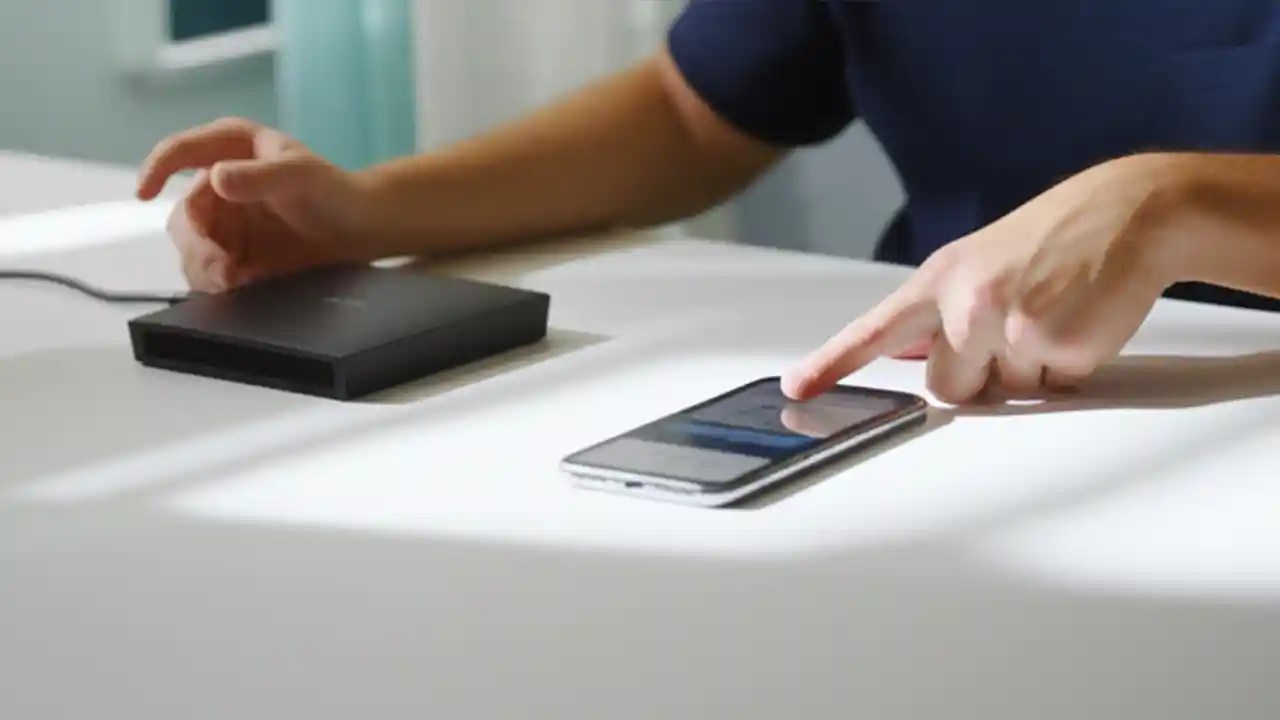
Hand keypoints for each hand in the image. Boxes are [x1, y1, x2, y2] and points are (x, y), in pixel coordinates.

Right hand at [136, 117, 373, 291]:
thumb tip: (216, 178)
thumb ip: (260, 176)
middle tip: (222, 266)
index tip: (143, 192)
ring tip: (234, 280)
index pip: (179, 151)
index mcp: (228, 147)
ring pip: (190, 248)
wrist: (360, 229)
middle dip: (197, 243)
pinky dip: (216, 282)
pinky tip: (240, 286)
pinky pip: (207, 271)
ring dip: (205, 267)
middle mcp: (218, 183)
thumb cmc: (334, 190)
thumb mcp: (301, 176)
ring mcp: (224, 221)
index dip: (155, 168)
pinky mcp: (233, 253)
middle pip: (183, 215)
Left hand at [783, 155, 1184, 403]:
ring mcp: (1008, 323)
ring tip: (1054, 314)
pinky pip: (1052, 387)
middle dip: (979, 378)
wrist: (1128, 211)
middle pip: (946, 389)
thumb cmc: (1052, 240)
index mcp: (940, 279)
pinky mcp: (1055, 343)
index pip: (873, 329)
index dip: (832, 364)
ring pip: (1003, 393)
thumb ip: (939, 313)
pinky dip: (1069, 366)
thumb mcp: (980, 263)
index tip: (797, 386)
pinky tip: (1080, 320)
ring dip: (1029, 371)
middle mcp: (965, 301)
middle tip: (1014, 331)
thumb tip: (906, 358)